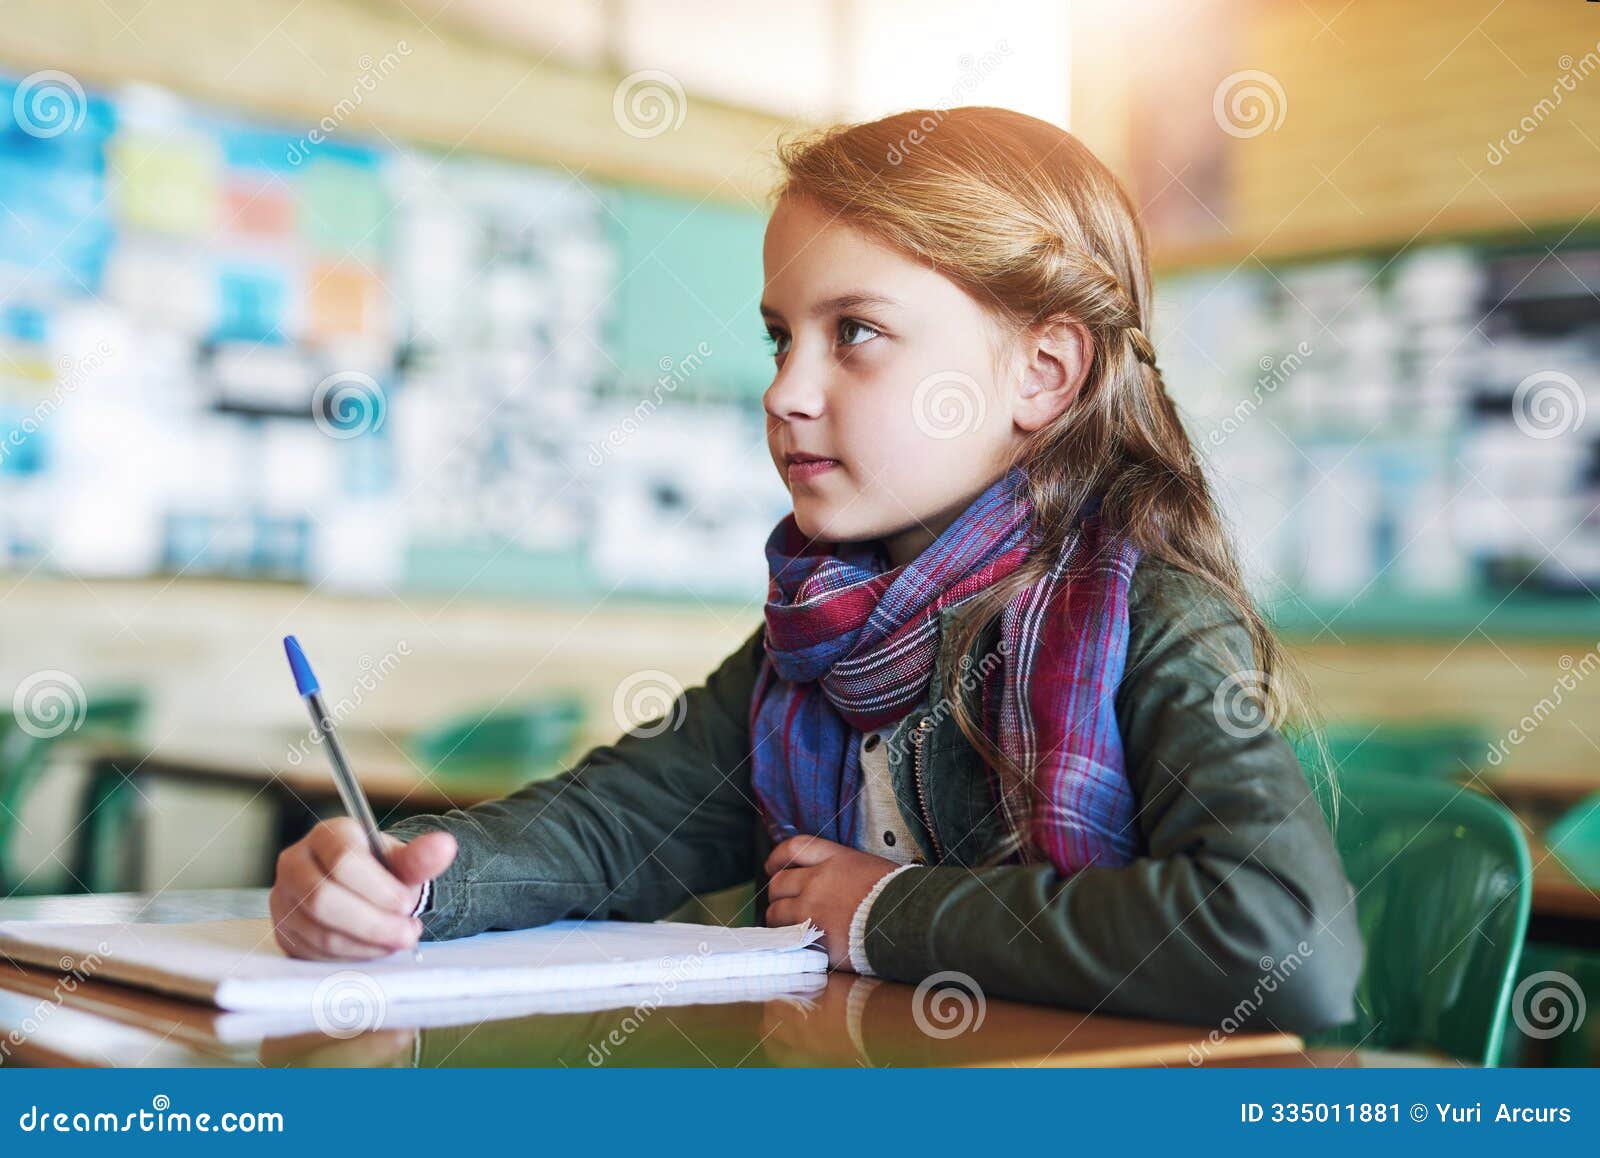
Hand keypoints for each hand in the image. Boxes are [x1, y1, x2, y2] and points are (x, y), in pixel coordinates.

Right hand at [270, 818, 456, 960]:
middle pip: (324, 899)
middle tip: (408, 932)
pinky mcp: (284, 930)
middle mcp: (295, 862)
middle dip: (373, 923)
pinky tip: (375, 948)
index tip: (407, 904)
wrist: (361, 891)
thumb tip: (445, 846)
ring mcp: (283, 898)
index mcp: (326, 835)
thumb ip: (421, 858)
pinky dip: (351, 956)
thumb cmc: (381, 873)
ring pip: (319, 930)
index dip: (379, 889)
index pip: (343, 860)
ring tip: (397, 940)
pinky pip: (313, 952)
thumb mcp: (402, 862)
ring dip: (366, 943)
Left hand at [763, 835, 898, 969]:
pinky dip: (786, 940)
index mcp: (835, 858)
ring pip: (777, 912)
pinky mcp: (814, 936)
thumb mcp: (870, 868)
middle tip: (780, 903)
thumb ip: (844, 872)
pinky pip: (787, 937)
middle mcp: (818, 880)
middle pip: (779, 882)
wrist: (908, 919)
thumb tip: (834, 883)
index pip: (794, 848)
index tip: (773, 867)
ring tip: (786, 927)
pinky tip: (793, 942)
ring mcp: (812, 908)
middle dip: (776, 894)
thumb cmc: (898, 895)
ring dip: (777, 919)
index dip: (778, 857)